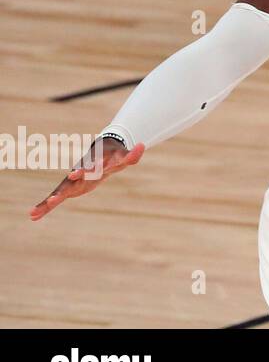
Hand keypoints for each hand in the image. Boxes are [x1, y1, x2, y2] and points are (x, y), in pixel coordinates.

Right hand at [29, 137, 144, 219]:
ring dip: (50, 200)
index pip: (89, 167)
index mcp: (93, 164)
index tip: (75, 174)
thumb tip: (143, 146)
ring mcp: (72, 181)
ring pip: (59, 192)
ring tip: (38, 210)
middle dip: (62, 190)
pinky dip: (45, 206)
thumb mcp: (124, 157)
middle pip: (71, 181)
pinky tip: (33, 215)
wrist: (100, 154)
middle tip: (54, 197)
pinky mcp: (68, 189)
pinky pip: (55, 198)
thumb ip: (132, 154)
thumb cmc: (114, 156)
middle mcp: (79, 172)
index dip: (83, 171)